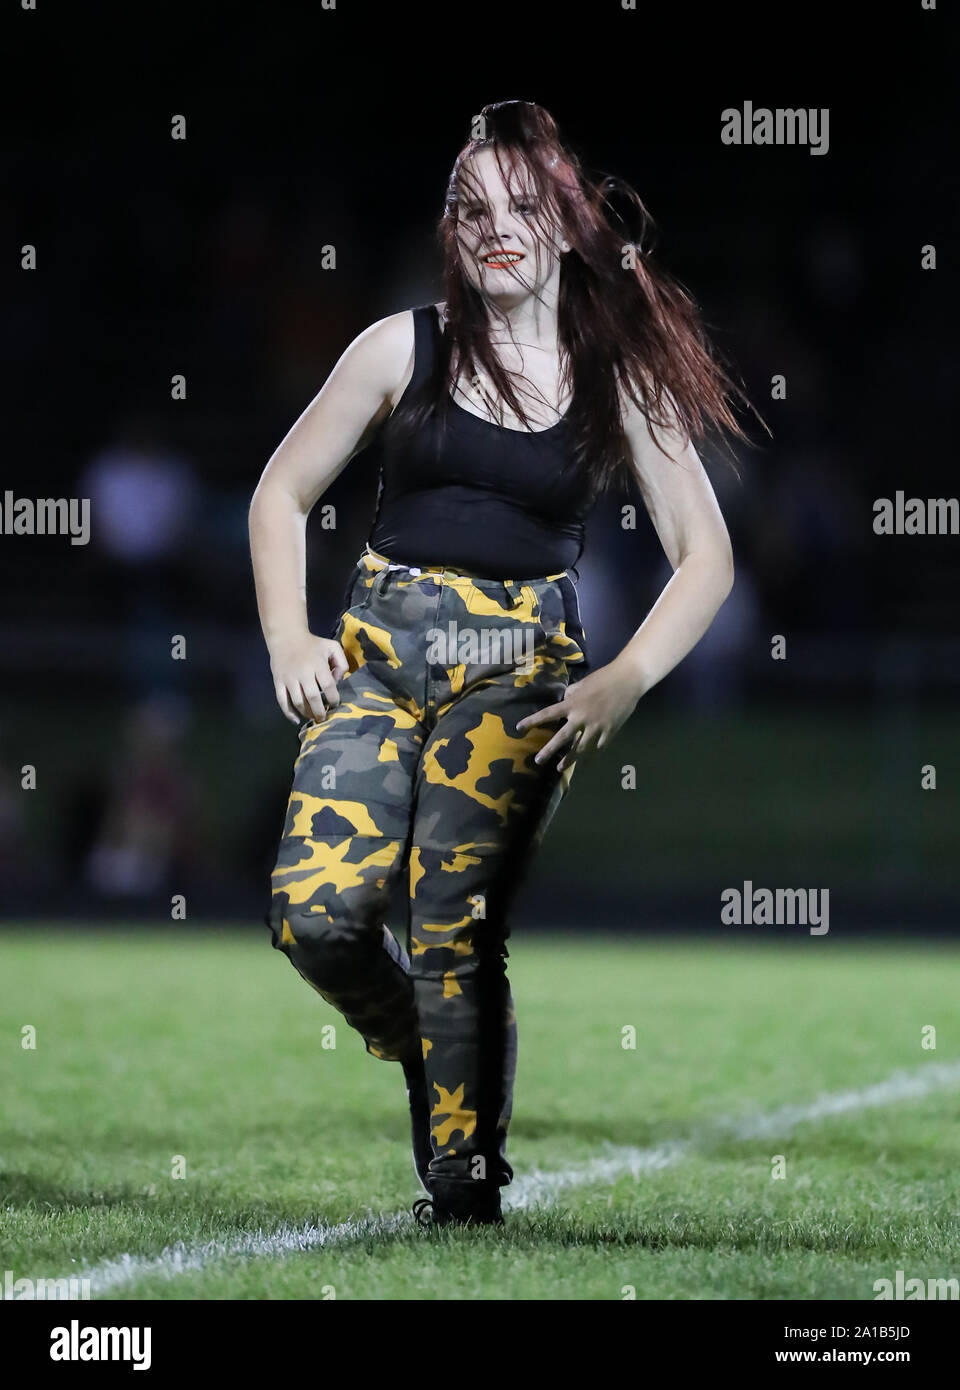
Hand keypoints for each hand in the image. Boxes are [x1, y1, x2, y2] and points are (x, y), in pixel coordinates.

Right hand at [269, 631, 348, 724]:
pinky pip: (282, 700)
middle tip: (324, 717)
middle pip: (313, 697)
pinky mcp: (278, 681)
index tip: (335, 704)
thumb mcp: (332, 647)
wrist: (286, 637)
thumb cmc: (312, 644)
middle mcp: (303, 672)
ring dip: (306, 713)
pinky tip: (296, 720)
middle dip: (320, 711)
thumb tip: (338, 681)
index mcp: (318, 664)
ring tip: (313, 716)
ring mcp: (289, 678)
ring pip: (298, 701)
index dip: (333, 699)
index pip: (328, 686)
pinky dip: (288, 712)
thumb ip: (341, 663)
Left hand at [516, 661, 639, 770]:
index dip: (532, 721)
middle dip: (549, 750)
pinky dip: (591, 756)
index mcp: (572, 704)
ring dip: (570, 760)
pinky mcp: (609, 731)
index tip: (519, 728)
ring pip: (580, 748)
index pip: (548, 714)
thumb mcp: (582, 684)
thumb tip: (564, 701)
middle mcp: (581, 717)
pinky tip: (586, 763)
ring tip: (560, 768)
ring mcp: (596, 727)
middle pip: (562, 738)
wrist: (627, 681)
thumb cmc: (603, 678)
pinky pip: (598, 747)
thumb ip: (571, 695)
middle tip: (538, 761)